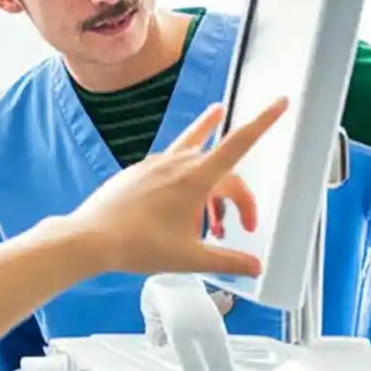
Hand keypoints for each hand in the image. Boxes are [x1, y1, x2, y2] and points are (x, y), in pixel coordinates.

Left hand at [67, 97, 286, 276]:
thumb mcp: (190, 258)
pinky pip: (170, 166)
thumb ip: (227, 261)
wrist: (90, 238)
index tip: (280, 102)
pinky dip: (185, 179)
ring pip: (193, 156)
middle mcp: (176, 164)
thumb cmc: (137, 246)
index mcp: (195, 179)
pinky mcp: (137, 172)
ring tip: (215, 191)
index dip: (263, 123)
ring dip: (211, 176)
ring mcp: (154, 165)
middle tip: (241, 225)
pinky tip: (180, 199)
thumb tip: (254, 267)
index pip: (239, 144)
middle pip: (222, 168)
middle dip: (237, 197)